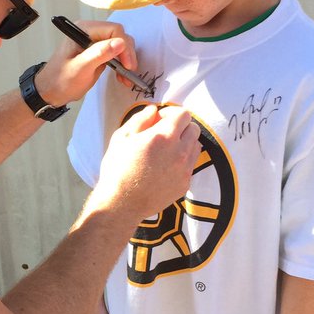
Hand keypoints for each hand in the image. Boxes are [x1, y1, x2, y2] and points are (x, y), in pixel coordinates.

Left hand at [33, 20, 137, 107]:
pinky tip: (122, 77)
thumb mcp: (80, 69)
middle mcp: (90, 32)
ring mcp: (94, 42)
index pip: (114, 30)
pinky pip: (115, 54)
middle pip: (119, 36)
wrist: (50, 92)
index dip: (124, 47)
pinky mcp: (97, 52)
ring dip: (126, 61)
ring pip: (119, 45)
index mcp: (84, 30)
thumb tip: (120, 42)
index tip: (127, 65)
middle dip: (127, 54)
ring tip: (126, 78)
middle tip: (129, 72)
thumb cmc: (61, 81)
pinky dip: (121, 65)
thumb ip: (99, 54)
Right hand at [93, 104, 199, 220]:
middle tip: (164, 134)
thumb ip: (140, 119)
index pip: (184, 114)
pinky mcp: (185, 184)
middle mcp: (179, 151)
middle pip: (194, 129)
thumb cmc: (117, 169)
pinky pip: (191, 165)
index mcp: (163, 136)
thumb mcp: (121, 137)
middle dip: (181, 127)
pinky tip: (165, 167)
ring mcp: (184, 169)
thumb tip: (154, 110)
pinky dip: (182, 161)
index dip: (172, 113)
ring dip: (184, 143)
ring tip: (166, 150)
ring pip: (196, 146)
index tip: (160, 120)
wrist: (122, 204)